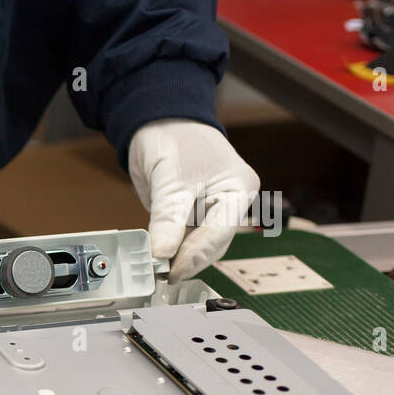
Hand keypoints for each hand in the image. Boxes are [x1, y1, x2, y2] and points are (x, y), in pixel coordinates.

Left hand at [127, 119, 260, 280]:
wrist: (157, 120)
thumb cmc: (173, 137)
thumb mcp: (169, 179)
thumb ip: (167, 219)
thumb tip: (162, 255)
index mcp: (239, 189)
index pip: (219, 233)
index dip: (195, 256)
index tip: (171, 272)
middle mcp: (230, 203)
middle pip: (211, 244)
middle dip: (186, 259)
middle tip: (159, 274)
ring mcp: (211, 211)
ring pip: (197, 246)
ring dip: (177, 258)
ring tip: (154, 268)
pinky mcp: (192, 216)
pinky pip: (184, 240)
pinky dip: (171, 250)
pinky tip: (156, 258)